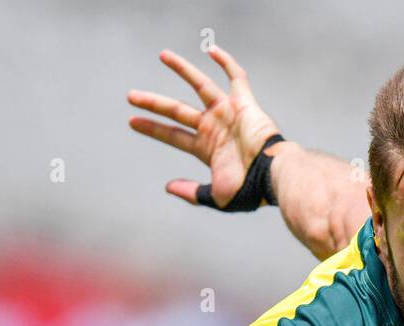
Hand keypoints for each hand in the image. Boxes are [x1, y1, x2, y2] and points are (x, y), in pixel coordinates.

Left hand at [128, 44, 290, 207]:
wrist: (273, 175)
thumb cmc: (249, 190)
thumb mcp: (217, 197)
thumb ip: (192, 193)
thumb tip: (168, 187)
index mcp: (206, 148)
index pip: (172, 135)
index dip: (152, 128)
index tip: (131, 121)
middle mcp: (214, 127)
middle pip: (176, 110)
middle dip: (154, 103)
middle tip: (131, 96)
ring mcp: (227, 113)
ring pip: (199, 85)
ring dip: (181, 69)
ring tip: (162, 55)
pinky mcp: (243, 102)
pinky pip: (235, 77)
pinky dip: (225, 62)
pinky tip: (211, 50)